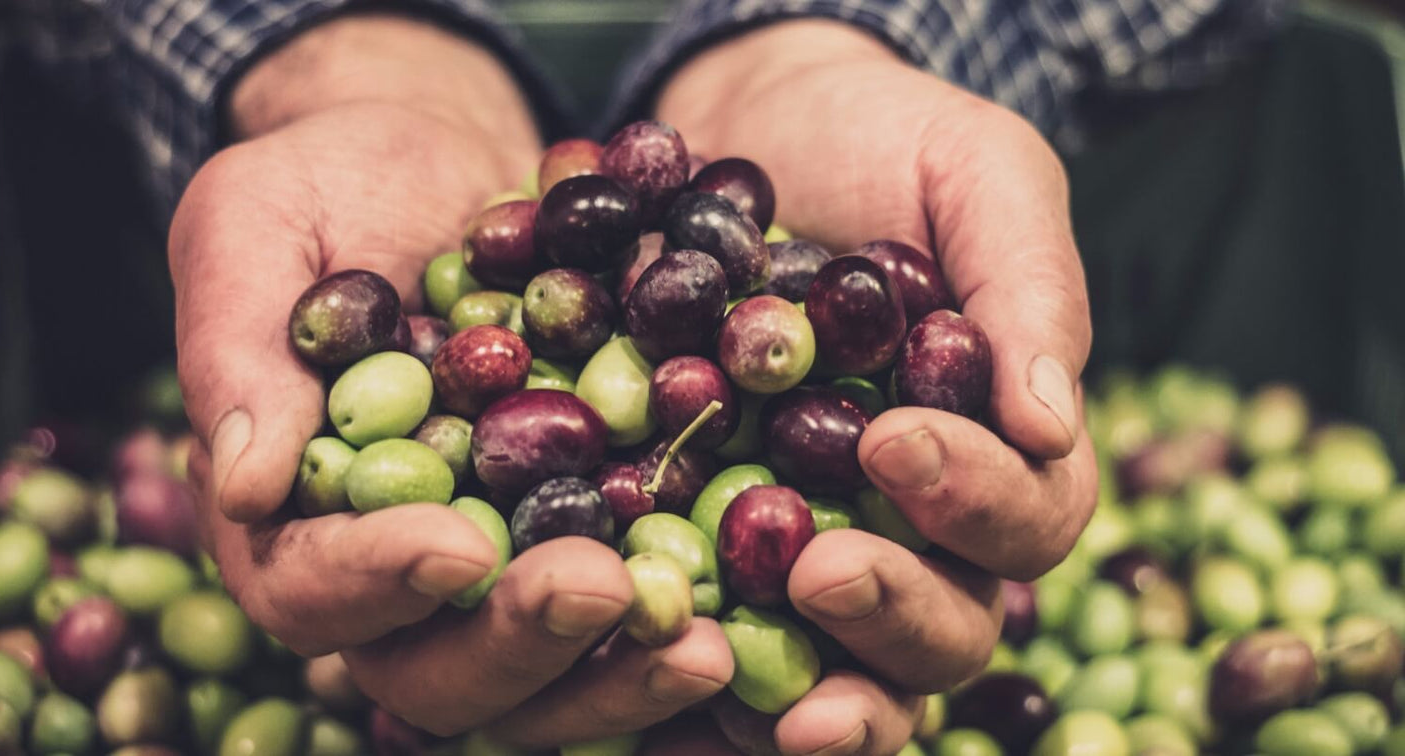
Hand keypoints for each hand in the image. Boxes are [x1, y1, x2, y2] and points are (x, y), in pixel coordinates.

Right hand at [172, 14, 731, 741]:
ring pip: (545, 675)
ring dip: (617, 670)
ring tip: (698, 640)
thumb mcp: (256, 227)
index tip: (456, 546)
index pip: (311, 590)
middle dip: (521, 641)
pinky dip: (686, 617)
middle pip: (438, 669)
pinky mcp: (592, 537)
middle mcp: (398, 573)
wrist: (451, 160)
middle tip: (600, 587)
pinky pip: (632, 610)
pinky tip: (749, 596)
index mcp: (295, 519)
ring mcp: (502, 568)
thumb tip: (242, 483)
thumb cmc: (331, 183)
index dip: (377, 581)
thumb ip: (239, 350)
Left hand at [658, 20, 1097, 753]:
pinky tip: (660, 676)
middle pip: (947, 625)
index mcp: (1001, 446)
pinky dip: (699, 674)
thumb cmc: (887, 142)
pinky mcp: (709, 543)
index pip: (1028, 515)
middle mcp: (917, 520)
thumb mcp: (977, 173)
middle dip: (894, 614)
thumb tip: (1049, 422)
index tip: (893, 440)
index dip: (975, 500)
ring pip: (842, 662)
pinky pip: (721, 635)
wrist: (749, 127)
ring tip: (751, 682)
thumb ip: (1028, 286)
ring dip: (808, 687)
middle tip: (821, 573)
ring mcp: (816, 540)